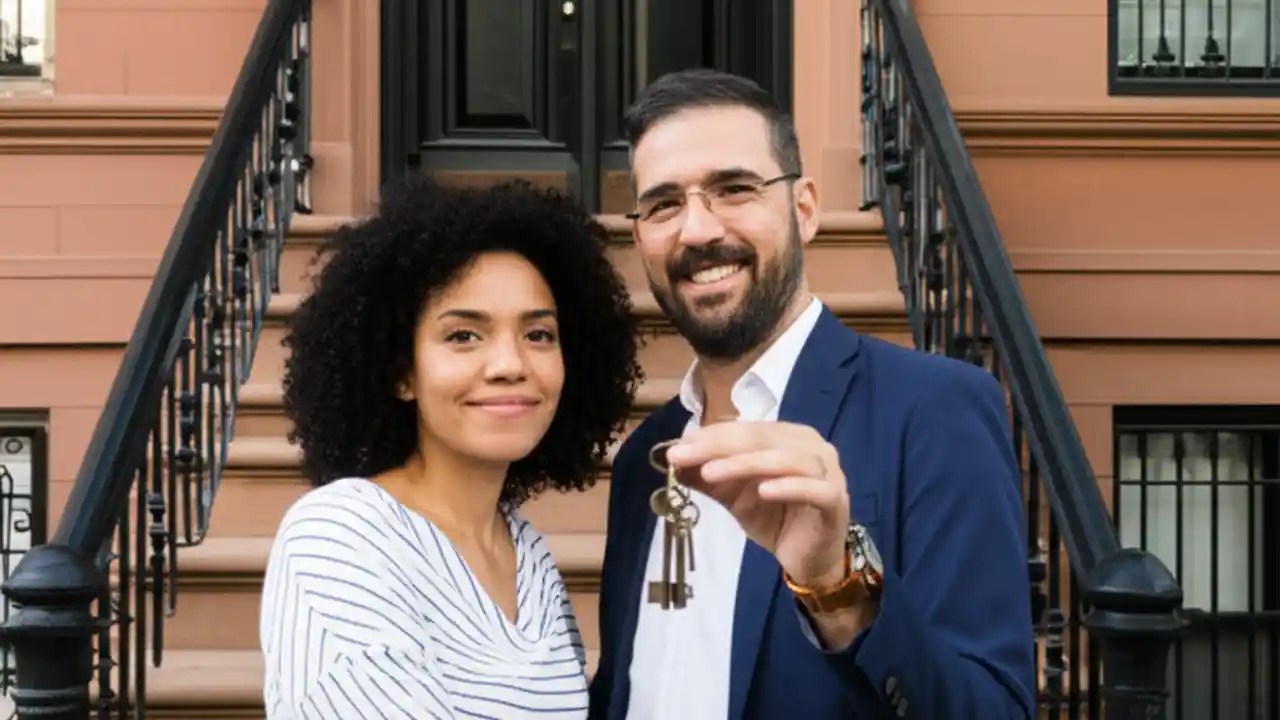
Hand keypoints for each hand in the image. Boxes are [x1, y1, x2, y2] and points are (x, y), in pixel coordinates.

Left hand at [666, 420, 850, 587]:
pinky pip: (815, 489)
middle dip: (720, 446)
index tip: (676, 449)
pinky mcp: (835, 500)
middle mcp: (812, 446)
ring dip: (747, 463)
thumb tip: (672, 458)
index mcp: (788, 436)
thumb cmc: (775, 517)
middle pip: (764, 438)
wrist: (809, 559)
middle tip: (685, 456)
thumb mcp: (733, 495)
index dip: (710, 436)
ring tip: (712, 473)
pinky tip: (763, 491)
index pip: (745, 429)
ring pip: (789, 459)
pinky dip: (789, 486)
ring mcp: (829, 472)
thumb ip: (707, 476)